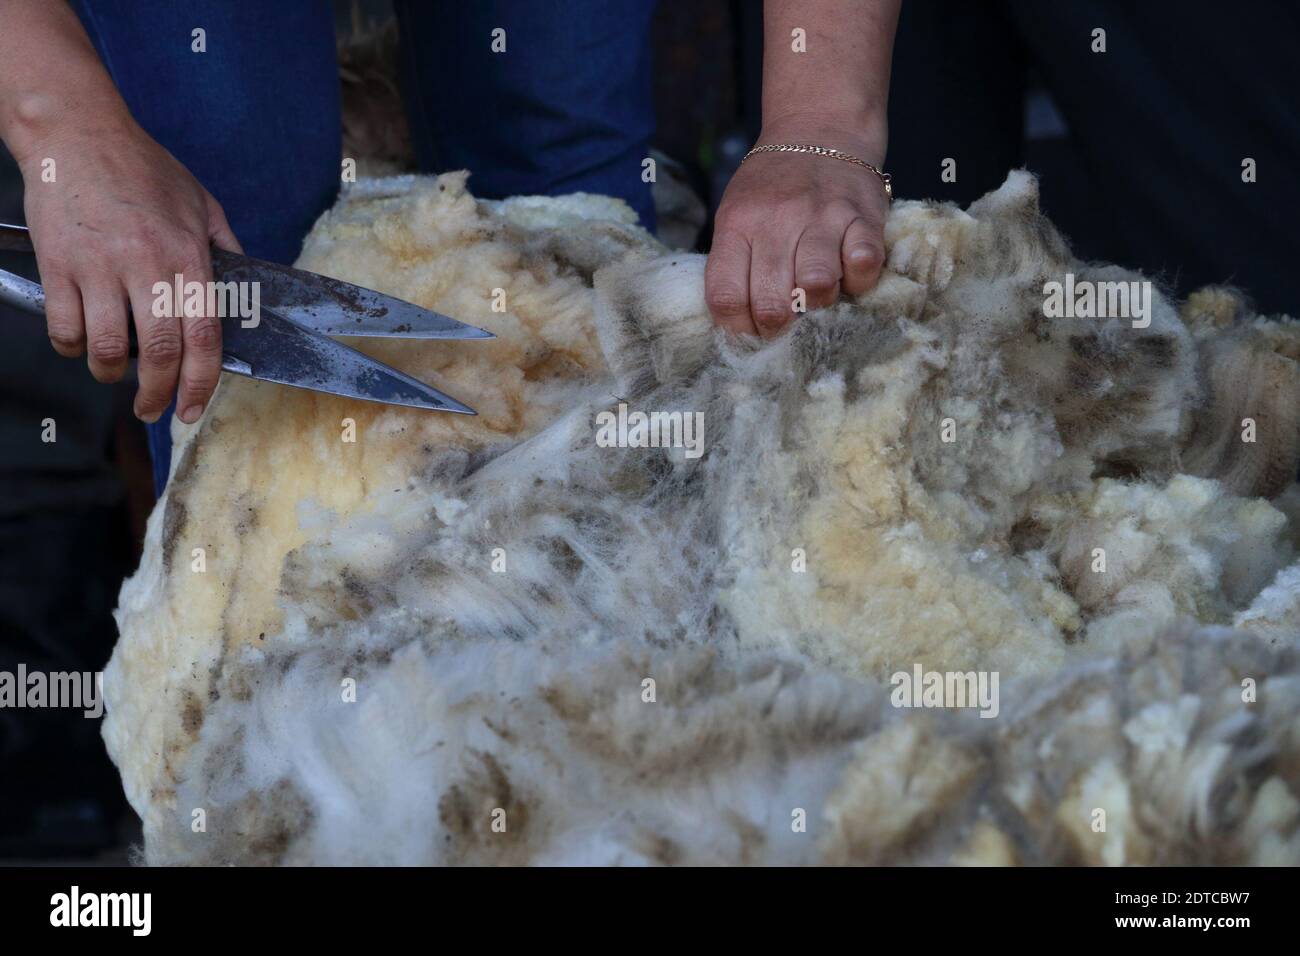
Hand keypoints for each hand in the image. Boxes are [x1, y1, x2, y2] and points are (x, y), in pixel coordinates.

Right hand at [19, 112, 240, 423]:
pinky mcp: (57, 263)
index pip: (203, 337)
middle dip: (159, 395)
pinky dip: (73, 348)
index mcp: (187, 256)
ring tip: (117, 375)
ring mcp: (98, 266)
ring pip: (107, 348)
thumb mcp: (202, 204)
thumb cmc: (143, 168)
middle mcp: (146, 265)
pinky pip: (64, 327)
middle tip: (154, 410)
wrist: (77, 132)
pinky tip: (82, 344)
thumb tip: (246, 294)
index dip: (202, 383)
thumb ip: (225, 251)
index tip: (194, 408)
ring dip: (112, 375)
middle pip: (159, 353)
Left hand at [706, 116, 889, 336]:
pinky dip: (858, 280)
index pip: (726, 297)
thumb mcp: (735, 214)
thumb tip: (740, 325)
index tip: (750, 329)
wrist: (820, 129)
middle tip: (787, 318)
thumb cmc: (772, 187)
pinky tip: (848, 269)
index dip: (737, 328)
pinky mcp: (864, 217)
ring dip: (818, 303)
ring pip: (817, 289)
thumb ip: (733, 263)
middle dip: (778, 326)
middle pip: (770, 304)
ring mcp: (822, 218)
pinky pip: (863, 268)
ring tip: (816, 291)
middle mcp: (777, 221)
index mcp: (738, 225)